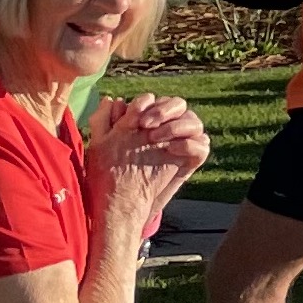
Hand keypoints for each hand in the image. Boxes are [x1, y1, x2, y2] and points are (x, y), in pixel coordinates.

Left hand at [86, 93, 208, 234]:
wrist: (123, 203)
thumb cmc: (110, 173)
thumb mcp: (100, 145)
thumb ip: (102, 121)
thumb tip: (112, 99)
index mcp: (149, 121)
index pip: (159, 100)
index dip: (150, 103)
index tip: (135, 117)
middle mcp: (168, 129)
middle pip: (179, 105)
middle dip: (165, 110)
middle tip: (147, 126)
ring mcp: (182, 143)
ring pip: (194, 121)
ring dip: (177, 126)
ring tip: (156, 139)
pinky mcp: (191, 160)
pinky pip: (202, 146)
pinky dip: (190, 144)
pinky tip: (171, 150)